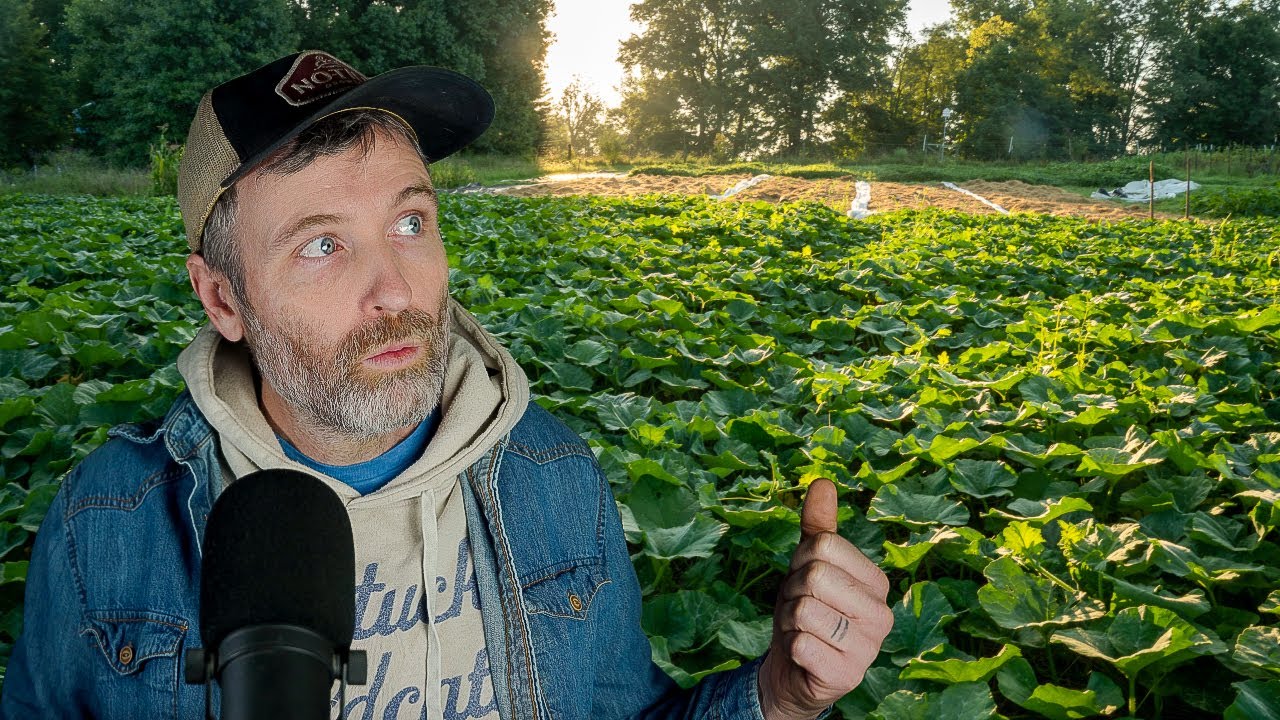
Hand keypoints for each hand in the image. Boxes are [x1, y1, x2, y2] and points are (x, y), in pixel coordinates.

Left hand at [758, 479, 892, 719]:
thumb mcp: (807, 565)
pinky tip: (804, 655)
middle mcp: (883, 615)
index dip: (800, 561)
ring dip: (789, 620)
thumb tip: (823, 482)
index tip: (804, 583)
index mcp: (878, 582)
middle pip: (815, 576)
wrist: (793, 668)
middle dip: (792, 592)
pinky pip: (802, 644)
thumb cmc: (805, 609)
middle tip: (800, 610)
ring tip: (802, 631)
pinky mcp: (848, 676)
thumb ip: (818, 526)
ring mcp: (869, 649)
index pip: (824, 545)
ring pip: (805, 610)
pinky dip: (792, 647)